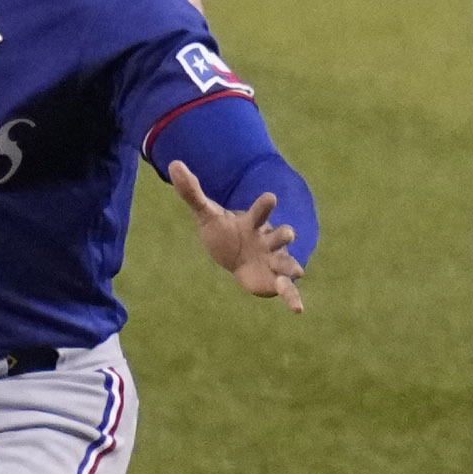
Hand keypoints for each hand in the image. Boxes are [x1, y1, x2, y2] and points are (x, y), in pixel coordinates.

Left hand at [168, 161, 304, 311]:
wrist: (232, 255)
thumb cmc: (223, 232)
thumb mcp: (206, 214)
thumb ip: (192, 192)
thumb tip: (173, 164)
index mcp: (253, 223)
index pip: (261, 212)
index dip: (265, 206)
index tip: (270, 198)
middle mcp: (269, 241)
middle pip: (282, 235)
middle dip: (284, 234)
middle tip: (286, 234)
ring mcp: (274, 261)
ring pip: (288, 261)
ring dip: (292, 266)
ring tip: (296, 272)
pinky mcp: (274, 281)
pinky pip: (288, 290)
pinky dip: (293, 299)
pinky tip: (299, 310)